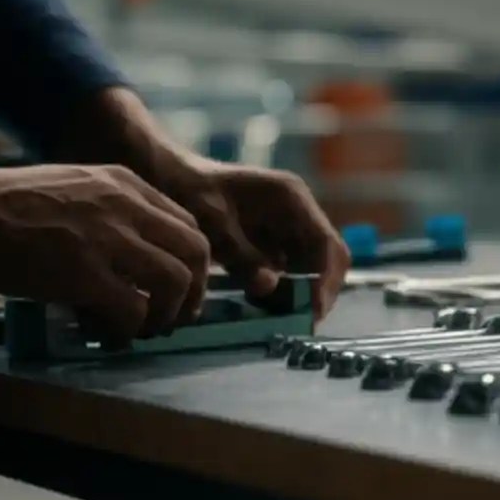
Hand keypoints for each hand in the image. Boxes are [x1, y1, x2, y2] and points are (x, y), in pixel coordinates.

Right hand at [0, 162, 210, 341]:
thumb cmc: (2, 206)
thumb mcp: (74, 190)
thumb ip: (111, 213)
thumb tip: (135, 260)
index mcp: (126, 184)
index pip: (189, 226)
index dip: (191, 266)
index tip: (176, 293)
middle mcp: (126, 205)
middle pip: (196, 253)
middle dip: (192, 294)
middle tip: (170, 321)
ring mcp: (107, 237)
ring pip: (176, 282)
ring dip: (165, 316)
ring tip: (137, 332)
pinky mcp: (82, 272)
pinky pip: (133, 311)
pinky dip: (127, 332)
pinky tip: (104, 336)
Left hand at [149, 155, 349, 319]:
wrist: (172, 177)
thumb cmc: (193, 193)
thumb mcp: (214, 225)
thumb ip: (243, 256)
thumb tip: (270, 287)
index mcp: (292, 199)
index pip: (326, 244)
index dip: (324, 280)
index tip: (311, 310)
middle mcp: (299, 211)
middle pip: (327, 257)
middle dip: (319, 290)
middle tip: (301, 322)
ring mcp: (288, 226)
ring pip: (312, 266)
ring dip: (303, 292)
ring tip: (282, 317)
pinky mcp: (275, 240)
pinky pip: (291, 269)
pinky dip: (285, 289)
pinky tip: (265, 304)